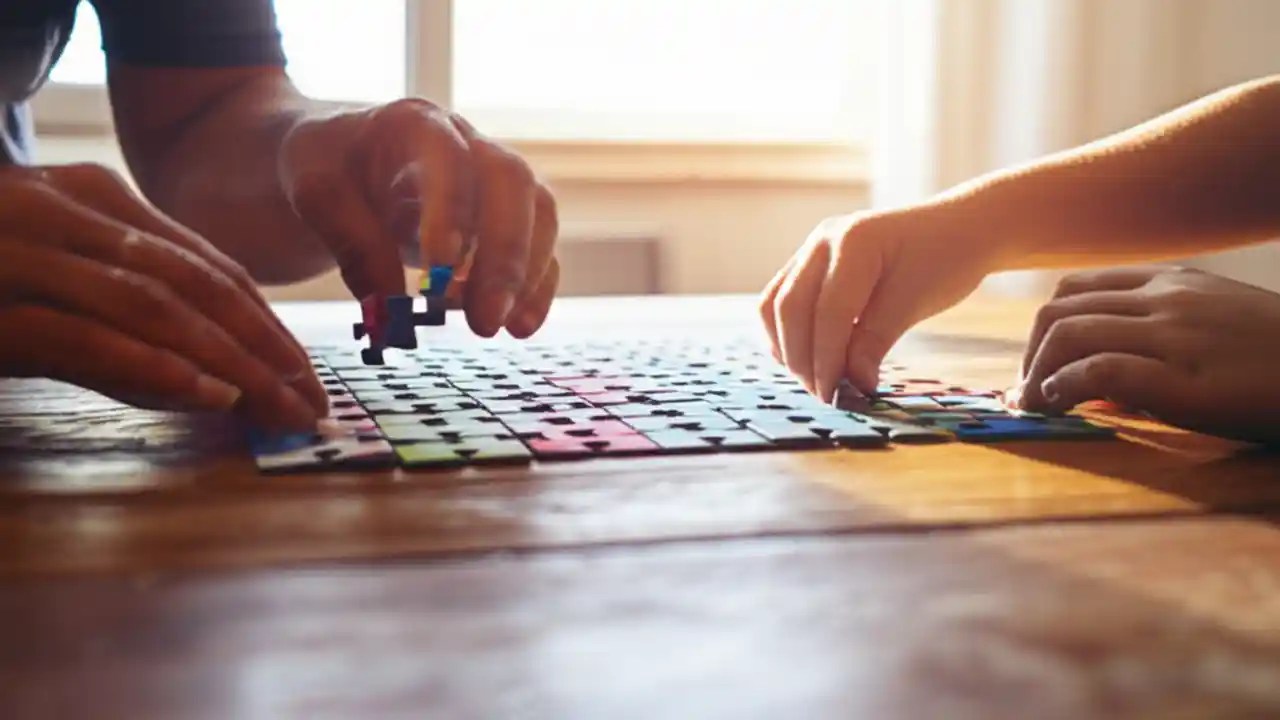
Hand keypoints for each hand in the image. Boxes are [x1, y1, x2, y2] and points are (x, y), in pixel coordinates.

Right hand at [0, 164, 326, 429]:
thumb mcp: (66, 285)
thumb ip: (138, 321)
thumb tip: (228, 387)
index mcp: (95, 196)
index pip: (209, 266)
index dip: (270, 325)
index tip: (312, 378)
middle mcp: (64, 210)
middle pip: (195, 282)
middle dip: (265, 347)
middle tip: (311, 403)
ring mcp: (23, 254)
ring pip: (153, 304)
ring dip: (228, 360)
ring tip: (279, 406)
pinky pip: (86, 336)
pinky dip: (153, 365)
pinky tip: (206, 393)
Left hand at [278, 99, 558, 337]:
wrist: (341, 159)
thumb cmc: (328, 166)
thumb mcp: (315, 193)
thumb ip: (351, 243)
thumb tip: (391, 307)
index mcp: (417, 123)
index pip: (449, 157)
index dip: (452, 210)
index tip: (440, 268)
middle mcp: (469, 143)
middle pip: (511, 184)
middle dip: (504, 254)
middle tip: (484, 318)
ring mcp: (494, 180)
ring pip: (538, 213)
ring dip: (527, 275)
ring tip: (497, 326)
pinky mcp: (507, 217)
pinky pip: (540, 246)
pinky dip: (537, 287)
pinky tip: (519, 327)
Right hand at [760, 209, 998, 401]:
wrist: (959, 228)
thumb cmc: (944, 259)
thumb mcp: (914, 302)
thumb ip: (875, 342)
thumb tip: (852, 385)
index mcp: (853, 242)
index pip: (827, 311)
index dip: (826, 359)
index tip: (834, 396)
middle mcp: (822, 241)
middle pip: (788, 308)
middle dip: (801, 358)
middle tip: (823, 395)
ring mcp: (812, 250)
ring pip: (774, 305)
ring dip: (787, 346)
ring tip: (814, 379)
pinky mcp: (810, 264)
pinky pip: (782, 301)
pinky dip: (788, 333)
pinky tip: (809, 357)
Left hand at [1011, 266, 1279, 443]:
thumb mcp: (1217, 326)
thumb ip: (1159, 334)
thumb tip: (1095, 376)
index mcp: (1174, 282)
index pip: (1077, 288)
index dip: (1043, 329)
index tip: (1037, 366)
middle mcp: (1167, 299)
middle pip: (1060, 310)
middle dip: (1030, 352)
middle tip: (1027, 392)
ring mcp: (1175, 334)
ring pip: (1068, 333)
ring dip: (1035, 372)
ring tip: (1033, 405)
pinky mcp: (1184, 378)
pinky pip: (1099, 369)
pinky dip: (1062, 387)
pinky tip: (1058, 406)